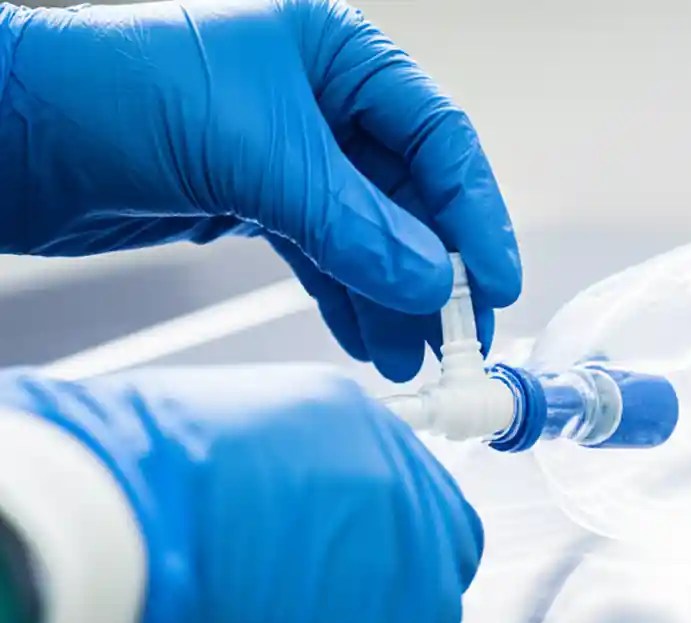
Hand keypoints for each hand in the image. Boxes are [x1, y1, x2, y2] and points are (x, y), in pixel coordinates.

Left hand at [0, 0, 520, 380]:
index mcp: (335, 51)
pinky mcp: (250, 200)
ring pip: (370, 233)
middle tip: (462, 332)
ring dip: (395, 297)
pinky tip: (369, 339)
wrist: (3, 130)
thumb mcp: (256, 153)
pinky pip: (323, 255)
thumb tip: (429, 282)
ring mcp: (287, 153)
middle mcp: (320, 98)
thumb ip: (355, 225)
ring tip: (416, 358)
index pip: (436, 134)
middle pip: (410, 192)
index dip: (474, 211)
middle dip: (438, 268)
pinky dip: (347, 299)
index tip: (495, 278)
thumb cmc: (111, 89)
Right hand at [0, 365, 482, 622]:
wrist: (124, 519)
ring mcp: (411, 566)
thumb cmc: (148, 468)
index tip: (360, 553)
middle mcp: (406, 489)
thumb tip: (299, 493)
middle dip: (405, 577)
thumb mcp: (241, 423)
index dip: (389, 529)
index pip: (418, 489)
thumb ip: (296, 457)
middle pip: (445, 549)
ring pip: (433, 613)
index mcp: (366, 427)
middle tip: (347, 600)